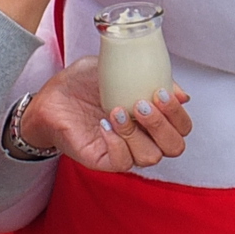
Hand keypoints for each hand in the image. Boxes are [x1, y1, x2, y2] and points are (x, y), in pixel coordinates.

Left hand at [21, 63, 195, 172]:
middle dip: (163, 125)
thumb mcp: (121, 70)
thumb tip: (184, 95)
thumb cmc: (85, 82)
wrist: (51, 96)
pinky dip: (117, 143)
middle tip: (141, 104)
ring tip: (117, 110)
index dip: (178, 114)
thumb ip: (152, 78)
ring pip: (150, 157)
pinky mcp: (101, 160)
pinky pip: (122, 163)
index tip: (160, 92)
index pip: (182, 127)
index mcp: (152, 118)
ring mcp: (123, 150)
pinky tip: (104, 124)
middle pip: (175, 147)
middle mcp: (142, 137)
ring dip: (137, 133)